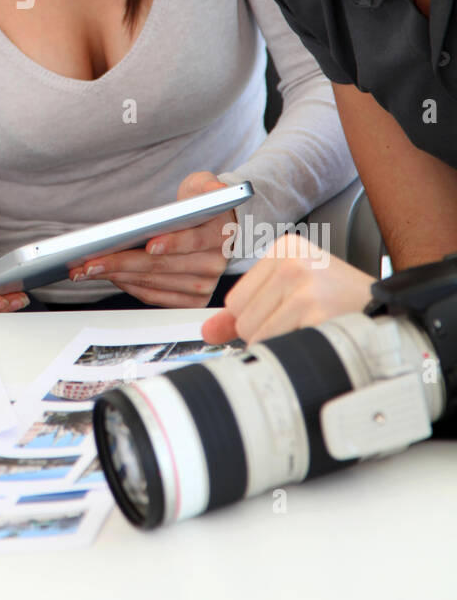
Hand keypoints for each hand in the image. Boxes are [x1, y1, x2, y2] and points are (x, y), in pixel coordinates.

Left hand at [68, 172, 235, 306]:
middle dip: (122, 263)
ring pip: (152, 282)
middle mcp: (213, 265)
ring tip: (88, 269)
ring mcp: (202, 286)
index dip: (171, 243)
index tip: (148, 245)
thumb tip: (217, 189)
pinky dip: (127, 286)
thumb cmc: (201, 207)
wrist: (214, 230)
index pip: (193, 241)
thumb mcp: (205, 186)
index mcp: (219, 236)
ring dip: (117, 276)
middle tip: (90, 262)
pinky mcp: (189, 301)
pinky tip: (107, 275)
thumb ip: (209, 185)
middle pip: (162, 265)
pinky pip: (152, 296)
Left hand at [200, 233, 374, 344]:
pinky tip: (317, 337)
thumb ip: (247, 309)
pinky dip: (293, 351)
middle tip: (303, 323)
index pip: (235, 300)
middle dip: (267, 332)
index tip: (288, 313)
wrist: (391, 316)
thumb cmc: (342, 303)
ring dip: (281, 343)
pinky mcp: (314, 309)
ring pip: (256, 334)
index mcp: (284, 248)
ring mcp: (303, 284)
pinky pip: (277, 344)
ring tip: (310, 329)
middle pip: (242, 317)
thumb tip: (208, 331)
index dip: (257, 318)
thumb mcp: (293, 292)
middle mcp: (292, 260)